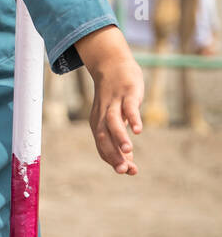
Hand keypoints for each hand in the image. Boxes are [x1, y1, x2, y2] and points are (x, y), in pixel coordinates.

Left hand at [89, 58, 143, 173]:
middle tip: (124, 170)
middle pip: (104, 137)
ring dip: (120, 137)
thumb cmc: (116, 97)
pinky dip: (132, 118)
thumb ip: (120, 141)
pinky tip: (138, 130)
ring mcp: (114, 103)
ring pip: (113, 122)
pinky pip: (128, 107)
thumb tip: (128, 163)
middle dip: (114, 154)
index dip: (114, 160)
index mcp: (99, 124)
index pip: (103, 147)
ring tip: (129, 150)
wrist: (112, 65)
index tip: (127, 171)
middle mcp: (103, 115)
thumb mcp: (116, 119)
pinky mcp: (127, 93)